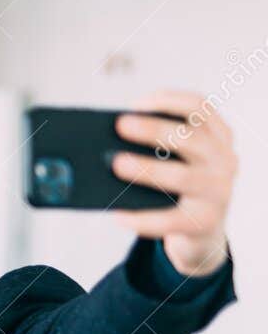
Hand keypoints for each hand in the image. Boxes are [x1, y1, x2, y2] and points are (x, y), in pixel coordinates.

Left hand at [112, 90, 236, 275]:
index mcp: (219, 138)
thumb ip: (159, 148)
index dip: (170, 101)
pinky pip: (168, 220)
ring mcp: (218, 192)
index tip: (138, 103)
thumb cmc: (179, 189)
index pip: (200, 109)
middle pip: (191, 139)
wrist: (202, 232)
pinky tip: (118, 214)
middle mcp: (224, 161)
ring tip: (117, 163)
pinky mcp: (204, 223)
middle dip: (154, 129)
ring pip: (182, 177)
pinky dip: (141, 218)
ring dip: (147, 168)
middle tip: (121, 125)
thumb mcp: (179, 162)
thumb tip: (109, 143)